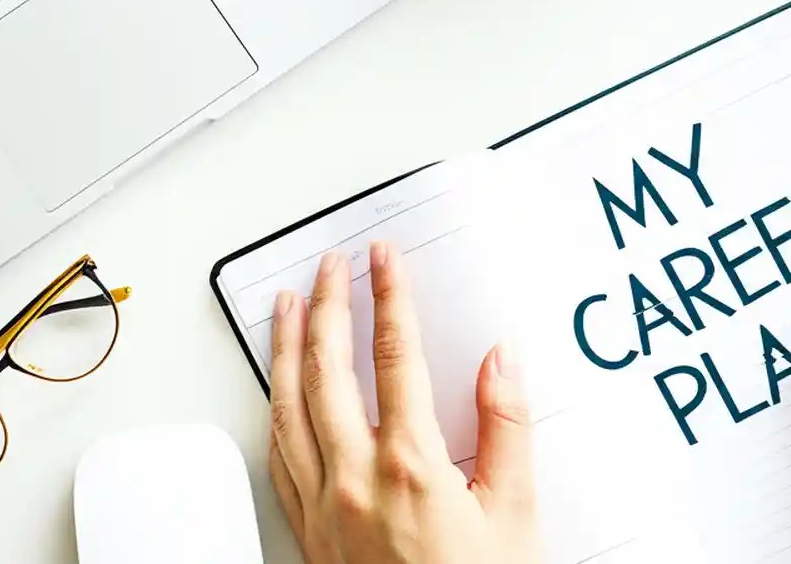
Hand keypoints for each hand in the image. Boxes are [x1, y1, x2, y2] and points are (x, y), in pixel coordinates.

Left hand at [268, 243, 540, 563]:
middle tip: (332, 264)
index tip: (384, 259)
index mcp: (409, 465)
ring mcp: (324, 505)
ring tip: (290, 305)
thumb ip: (506, 426)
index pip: (395, 357)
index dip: (389, 297)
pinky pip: (278, 454)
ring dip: (288, 347)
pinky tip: (278, 389)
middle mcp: (355, 478)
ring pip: (289, 406)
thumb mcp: (515, 512)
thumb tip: (500, 359)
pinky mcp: (308, 530)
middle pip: (329, 369)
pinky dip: (275, 408)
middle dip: (329, 305)